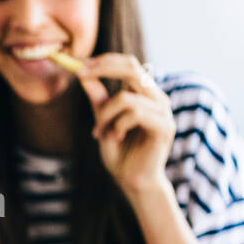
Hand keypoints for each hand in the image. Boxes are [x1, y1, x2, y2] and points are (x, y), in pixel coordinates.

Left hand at [78, 54, 174, 197]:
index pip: (129, 65)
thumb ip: (99, 100)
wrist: (133, 182)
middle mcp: (157, 99)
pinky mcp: (165, 127)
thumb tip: (84, 75)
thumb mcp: (104, 122)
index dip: (105, 61)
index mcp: (145, 94)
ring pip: (126, 98)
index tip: (78, 66)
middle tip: (80, 75)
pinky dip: (118, 126)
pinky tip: (115, 138)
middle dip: (103, 68)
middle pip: (133, 68)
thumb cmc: (121, 154)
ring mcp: (164, 112)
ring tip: (100, 133)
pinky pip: (135, 114)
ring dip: (105, 116)